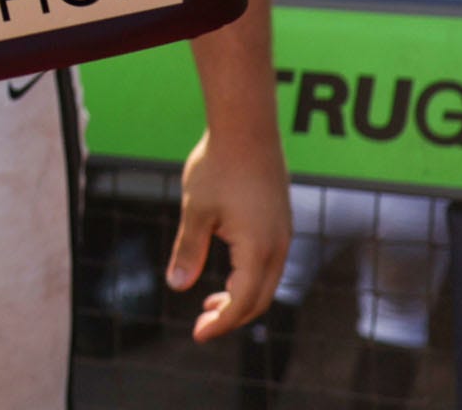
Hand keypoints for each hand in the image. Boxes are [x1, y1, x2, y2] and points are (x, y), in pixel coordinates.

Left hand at [169, 126, 289, 341]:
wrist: (247, 127)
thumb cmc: (219, 165)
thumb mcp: (196, 211)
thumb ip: (188, 251)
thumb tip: (177, 286)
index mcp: (257, 249)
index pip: (242, 303)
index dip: (220, 323)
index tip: (198, 334)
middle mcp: (278, 245)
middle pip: (259, 300)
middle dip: (231, 317)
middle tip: (202, 323)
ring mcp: (283, 233)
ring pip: (268, 282)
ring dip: (242, 298)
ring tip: (211, 301)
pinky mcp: (281, 221)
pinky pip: (271, 263)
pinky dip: (251, 278)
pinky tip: (229, 272)